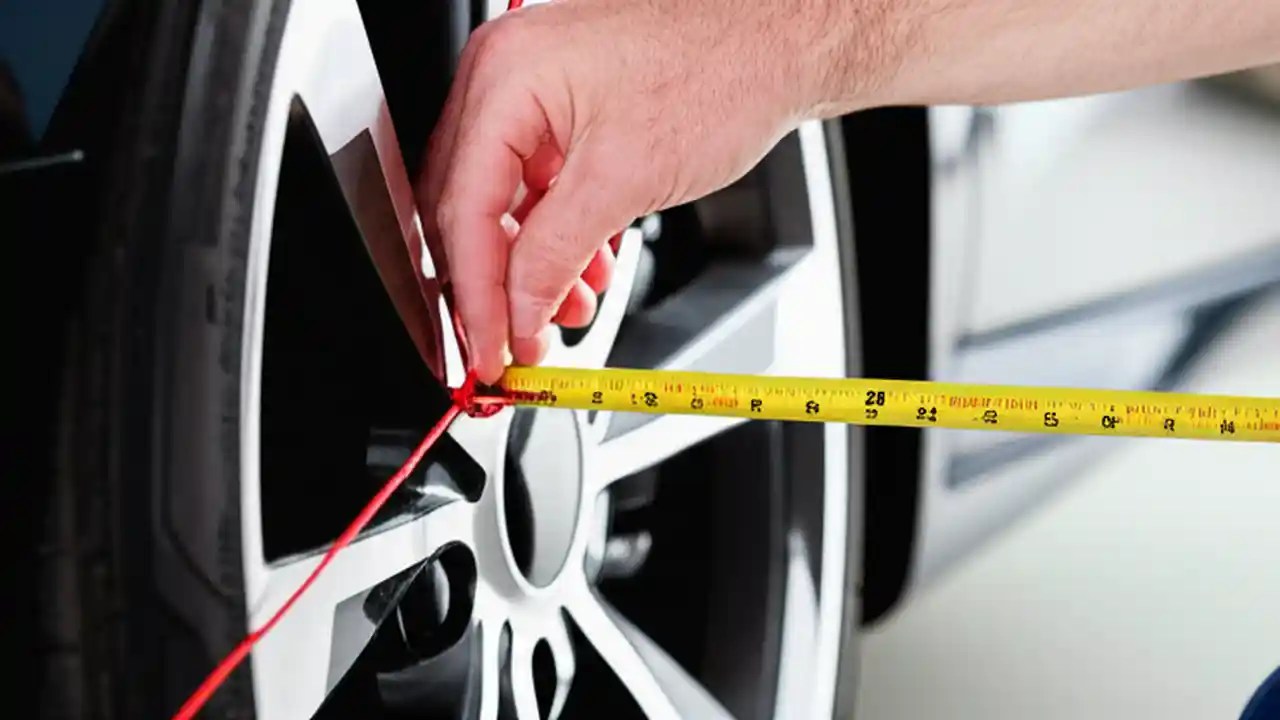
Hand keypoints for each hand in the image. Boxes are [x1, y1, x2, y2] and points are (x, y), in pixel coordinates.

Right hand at [418, 0, 824, 382]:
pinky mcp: (565, 107)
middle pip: (473, 207)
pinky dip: (558, 235)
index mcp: (505, 79)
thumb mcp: (624, 181)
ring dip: (533, 267)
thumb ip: (554, 255)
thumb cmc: (721, 71)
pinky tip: (585, 269)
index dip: (476, 296)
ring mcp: (534, 89)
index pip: (464, 208)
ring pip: (506, 202)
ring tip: (566, 311)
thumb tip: (519, 313)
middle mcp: (506, 77)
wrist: (779, 43)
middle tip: (518, 344)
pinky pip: (538, 184)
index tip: (491, 351)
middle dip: (502, 286)